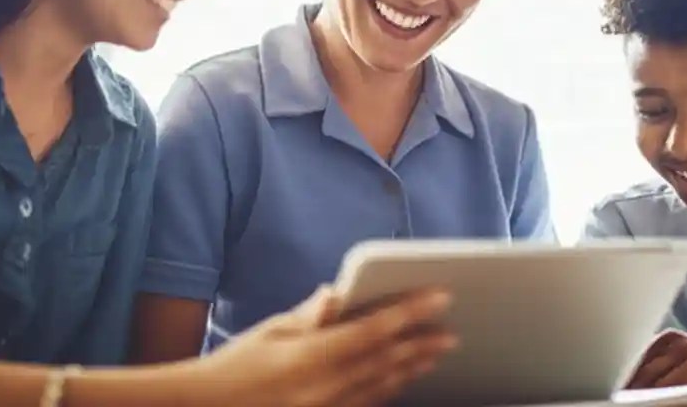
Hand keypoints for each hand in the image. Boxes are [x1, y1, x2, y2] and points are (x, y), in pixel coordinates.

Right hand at [185, 285, 457, 406]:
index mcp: (306, 359)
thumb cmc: (235, 366)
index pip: (371, 331)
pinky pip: (365, 406)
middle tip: (450, 330)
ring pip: (380, 388)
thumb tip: (338, 292)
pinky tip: (404, 379)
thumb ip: (309, 314)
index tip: (438, 296)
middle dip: (420, 344)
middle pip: (384, 363)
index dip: (408, 313)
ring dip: (412, 369)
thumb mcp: (269, 332)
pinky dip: (389, 390)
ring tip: (437, 352)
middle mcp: (321, 391)